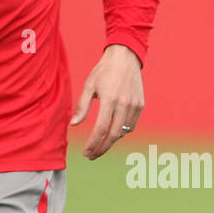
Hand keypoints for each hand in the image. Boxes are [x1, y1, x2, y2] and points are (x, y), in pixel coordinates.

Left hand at [70, 44, 143, 159]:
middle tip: (92, 155)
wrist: (125, 57)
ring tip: (100, 143)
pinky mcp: (140, 105)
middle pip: (113, 135)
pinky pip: (131, 125)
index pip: (100, 128)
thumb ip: (81, 107)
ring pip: (123, 132)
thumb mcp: (89, 86)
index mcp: (109, 99)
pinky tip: (113, 132)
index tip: (86, 153)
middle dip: (102, 148)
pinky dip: (122, 132)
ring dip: (111, 140)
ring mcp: (134, 105)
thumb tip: (73, 125)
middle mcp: (124, 104)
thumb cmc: (104, 71)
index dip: (93, 143)